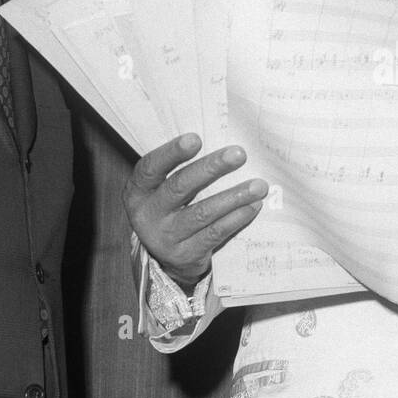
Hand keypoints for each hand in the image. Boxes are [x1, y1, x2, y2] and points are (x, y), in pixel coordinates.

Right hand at [124, 134, 268, 287]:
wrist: (165, 259)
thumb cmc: (171, 210)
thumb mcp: (164, 190)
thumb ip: (182, 170)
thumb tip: (223, 148)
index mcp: (139, 191)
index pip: (151, 167)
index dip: (171, 153)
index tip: (196, 139)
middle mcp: (148, 214)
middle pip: (180, 187)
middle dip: (212, 168)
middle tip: (239, 154)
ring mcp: (166, 236)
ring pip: (202, 212)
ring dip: (233, 196)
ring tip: (258, 185)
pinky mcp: (186, 254)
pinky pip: (214, 233)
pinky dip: (236, 218)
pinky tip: (253, 206)